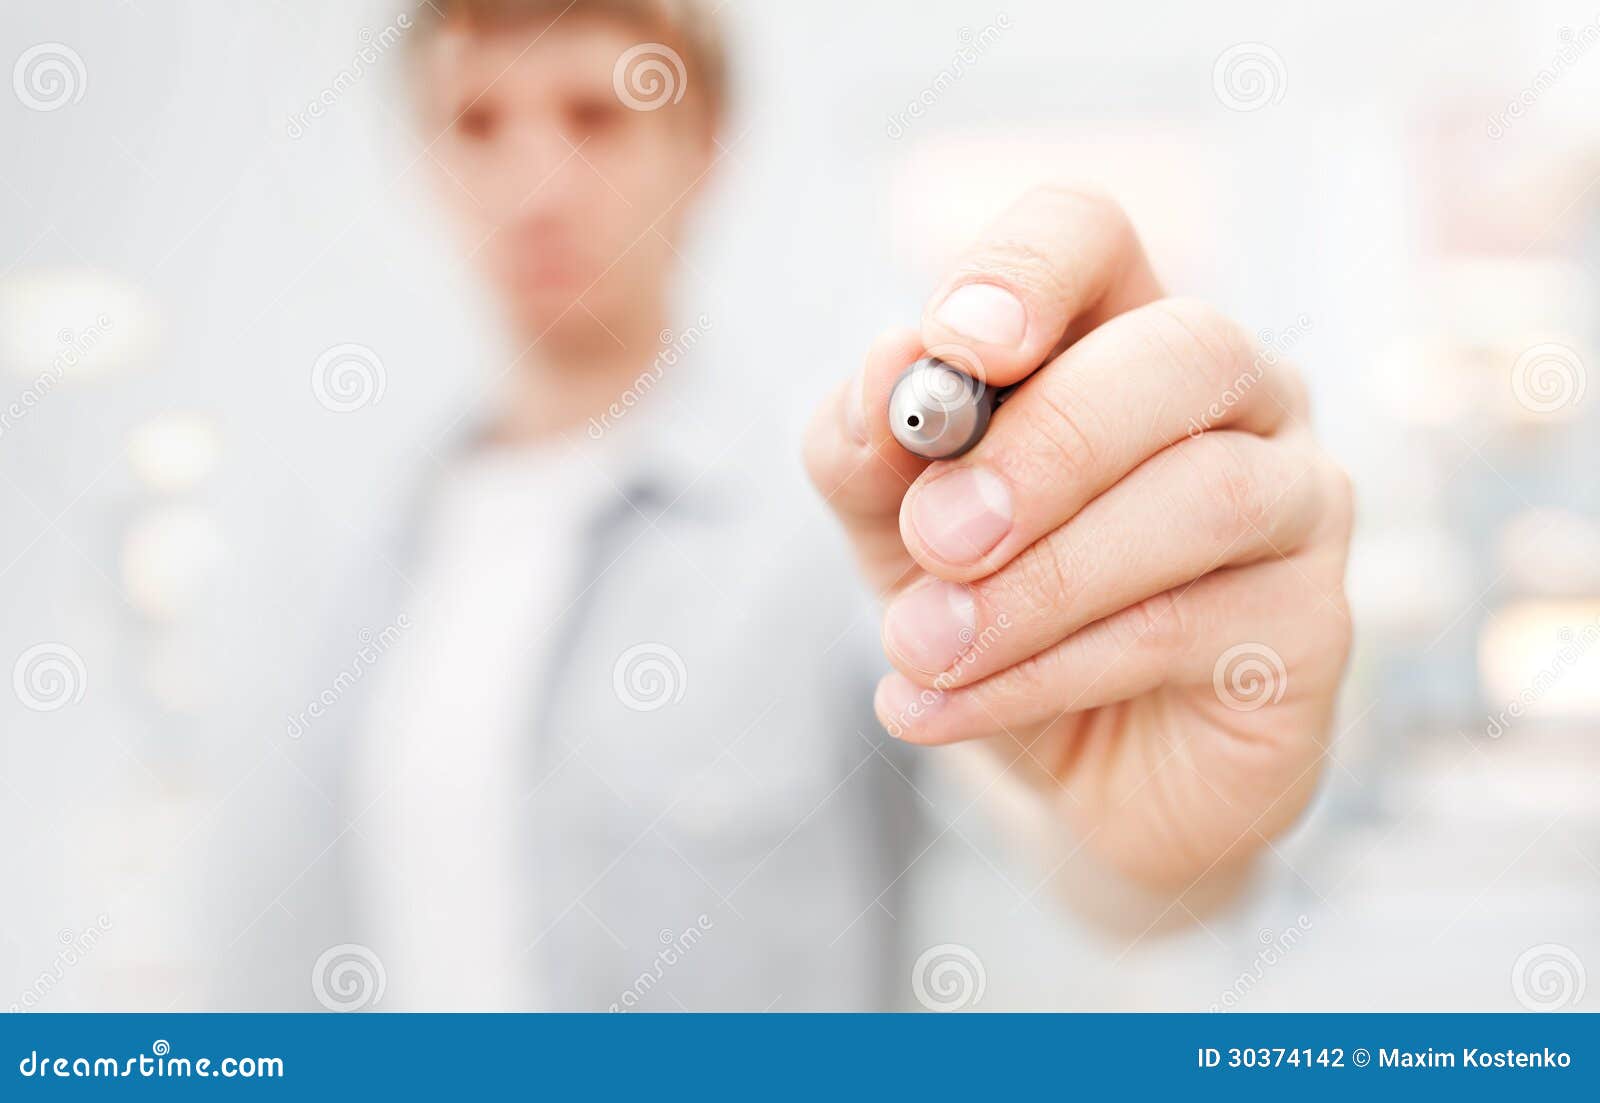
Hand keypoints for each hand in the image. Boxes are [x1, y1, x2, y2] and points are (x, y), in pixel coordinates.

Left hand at [804, 185, 1352, 891]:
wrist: (1068, 771)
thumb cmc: (989, 606)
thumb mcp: (891, 525)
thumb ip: (868, 447)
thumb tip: (886, 360)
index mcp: (1115, 330)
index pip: (1090, 233)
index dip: (1022, 272)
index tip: (952, 347)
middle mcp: (1233, 394)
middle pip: (1186, 350)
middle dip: (1046, 445)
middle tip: (938, 536)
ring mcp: (1296, 502)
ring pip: (1206, 496)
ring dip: (1038, 584)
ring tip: (920, 647)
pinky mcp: (1311, 626)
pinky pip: (1189, 628)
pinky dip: (1044, 672)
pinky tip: (942, 706)